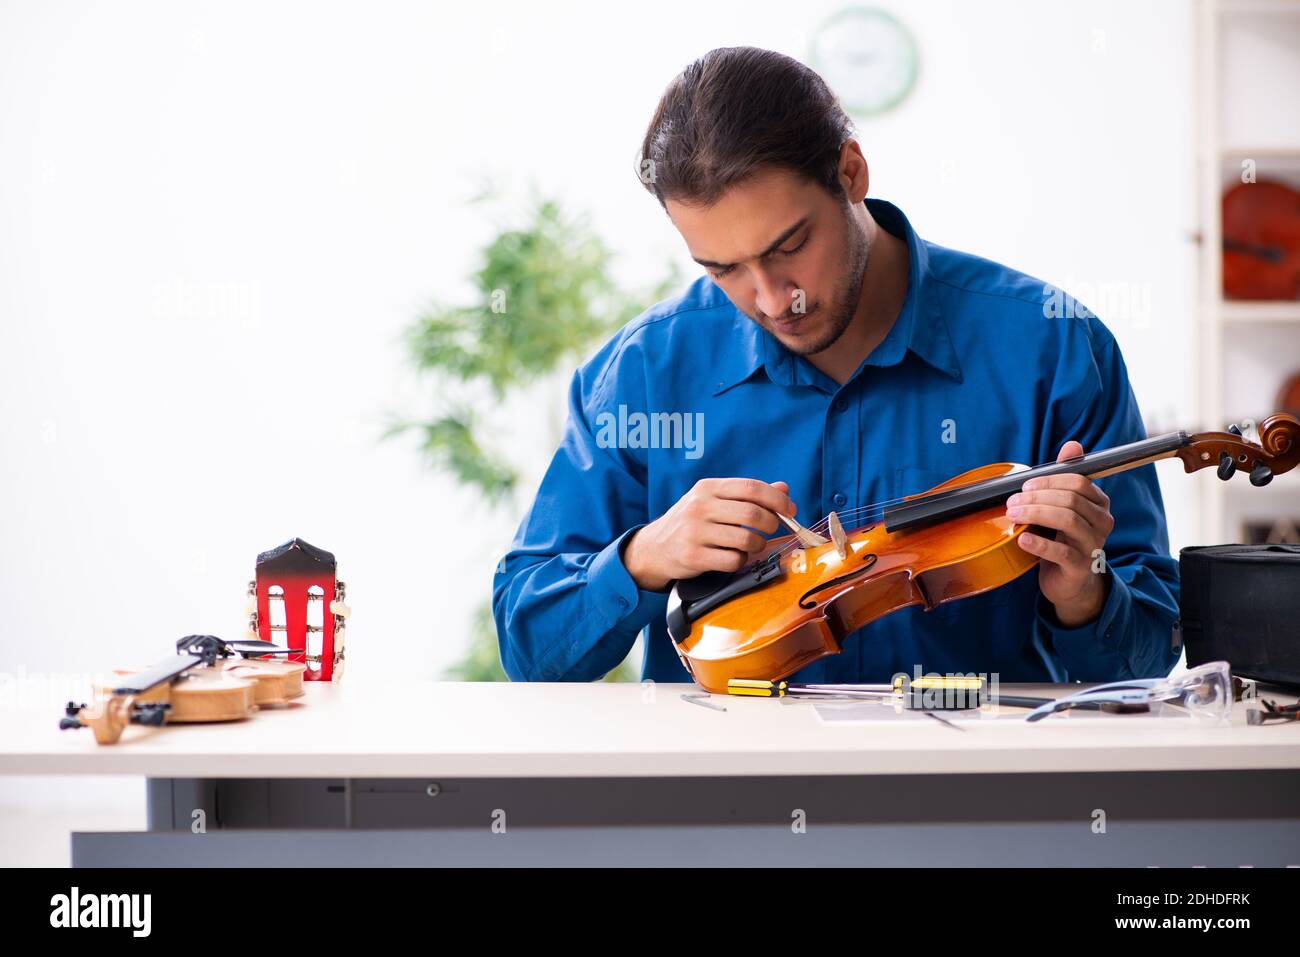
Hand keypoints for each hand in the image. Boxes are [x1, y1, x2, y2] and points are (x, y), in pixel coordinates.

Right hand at [622, 478, 796, 591]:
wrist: (653, 548)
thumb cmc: (691, 522)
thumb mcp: (713, 500)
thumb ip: (747, 494)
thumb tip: (784, 488)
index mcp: (707, 488)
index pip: (751, 488)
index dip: (777, 499)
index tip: (790, 510)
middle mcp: (700, 507)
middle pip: (752, 514)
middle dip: (772, 523)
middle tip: (772, 529)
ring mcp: (695, 532)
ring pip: (746, 540)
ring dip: (758, 545)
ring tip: (752, 545)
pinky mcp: (693, 556)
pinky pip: (733, 561)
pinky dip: (741, 561)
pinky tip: (734, 557)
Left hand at [1005, 440, 1114, 627]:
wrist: (1069, 581)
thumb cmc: (1063, 539)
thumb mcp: (1062, 506)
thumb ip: (1064, 477)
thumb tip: (1073, 444)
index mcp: (1099, 504)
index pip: (1078, 482)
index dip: (1048, 481)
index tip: (1024, 486)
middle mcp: (1102, 522)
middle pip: (1070, 500)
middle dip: (1036, 497)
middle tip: (1011, 502)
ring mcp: (1093, 545)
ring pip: (1067, 520)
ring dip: (1035, 514)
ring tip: (1012, 515)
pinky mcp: (1080, 567)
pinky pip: (1061, 552)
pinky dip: (1039, 544)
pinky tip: (1021, 539)